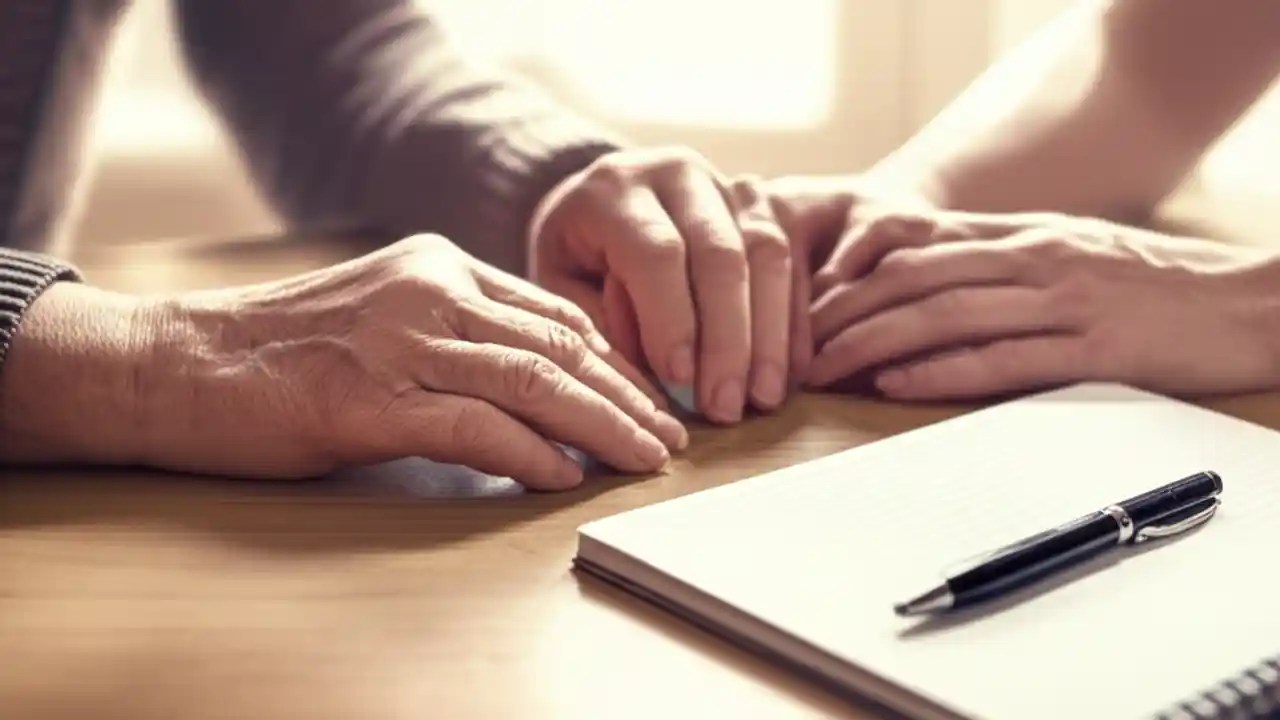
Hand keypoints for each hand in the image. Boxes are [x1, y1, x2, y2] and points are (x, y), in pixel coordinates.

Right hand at [2, 236, 686, 489]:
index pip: (554, 313)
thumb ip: (455, 332)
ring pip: (534, 382)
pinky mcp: (369, 400)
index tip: (647, 398)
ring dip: (603, 425)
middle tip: (669, 436)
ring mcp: (400, 343)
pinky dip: (529, 454)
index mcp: (438, 266)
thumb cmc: (282, 349)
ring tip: (644, 458)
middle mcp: (429, 291)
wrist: (178, 362)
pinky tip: (564, 475)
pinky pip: (475, 426)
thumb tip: (535, 384)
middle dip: (626, 395)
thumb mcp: (382, 312)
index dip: (613, 360)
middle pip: (560, 346)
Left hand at [530, 147, 806, 423]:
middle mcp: (678, 173)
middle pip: (720, 253)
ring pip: (764, 255)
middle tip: (726, 407)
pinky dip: (791, 321)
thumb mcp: (564, 288)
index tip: (680, 379)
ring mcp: (726, 184)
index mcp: (615, 189)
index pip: (656, 253)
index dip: (672, 318)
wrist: (601, 202)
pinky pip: (790, 262)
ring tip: (764, 398)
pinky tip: (789, 373)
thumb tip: (669, 379)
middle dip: (728, 339)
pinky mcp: (763, 204)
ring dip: (769, 335)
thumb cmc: (576, 256)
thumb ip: (605, 325)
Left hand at [805, 210, 1279, 397]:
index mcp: (1024, 236)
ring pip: (946, 314)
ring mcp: (1064, 300)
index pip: (915, 247)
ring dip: (873, 342)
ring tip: (822, 368)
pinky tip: (894, 384)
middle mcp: (1035, 258)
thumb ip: (1001, 262)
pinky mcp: (1095, 347)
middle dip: (844, 312)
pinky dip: (941, 372)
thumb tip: (926, 282)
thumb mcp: (1069, 254)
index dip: (852, 277)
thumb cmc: (1153, 284)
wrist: (1248, 303)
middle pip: (915, 279)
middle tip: (793, 346)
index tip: (806, 307)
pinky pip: (1002, 359)